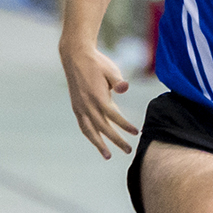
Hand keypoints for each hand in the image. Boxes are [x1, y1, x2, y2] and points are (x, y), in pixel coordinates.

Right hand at [60, 42, 139, 158]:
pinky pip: (83, 125)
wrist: (75, 56)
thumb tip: (125, 88)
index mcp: (97, 96)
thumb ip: (118, 81)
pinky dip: (90, 135)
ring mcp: (80, 107)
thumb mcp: (111, 69)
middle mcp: (87, 104)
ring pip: (90, 130)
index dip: (125, 126)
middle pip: (103, 128)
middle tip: (128, 151)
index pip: (114, 116)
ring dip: (99, 144)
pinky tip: (96, 141)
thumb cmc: (97, 63)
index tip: (136, 133)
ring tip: (108, 156)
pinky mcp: (76, 106)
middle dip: (116, 140)